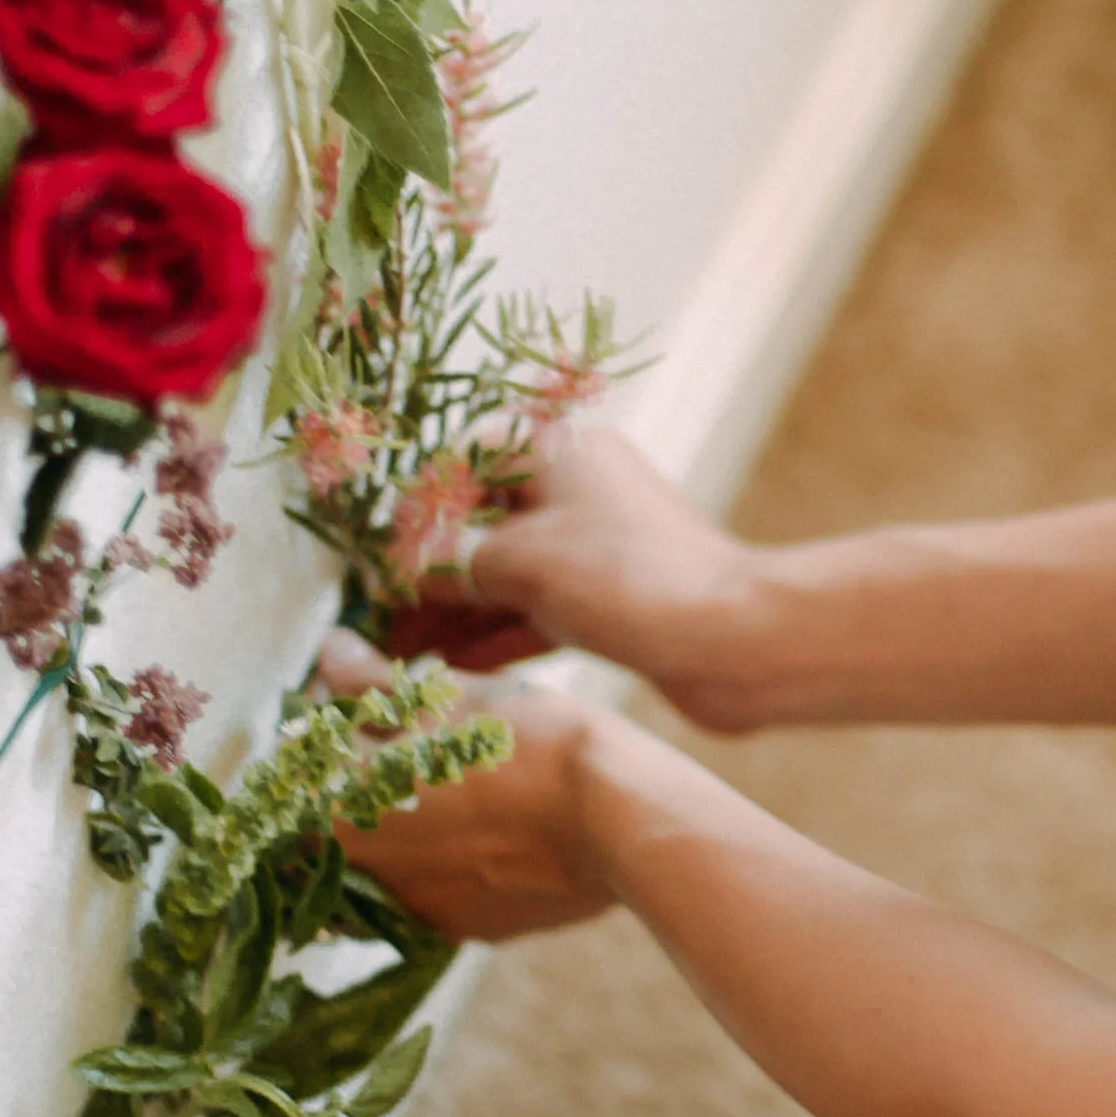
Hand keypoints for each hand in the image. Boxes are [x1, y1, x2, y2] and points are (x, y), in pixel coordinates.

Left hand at [317, 634, 620, 942]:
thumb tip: (329, 654)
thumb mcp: (446, 696)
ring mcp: (416, 910)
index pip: (287, 774)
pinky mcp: (465, 929)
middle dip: (348, 786)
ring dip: (392, 828)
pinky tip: (481, 827)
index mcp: (341, 810)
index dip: (314, 735)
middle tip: (397, 742)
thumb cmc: (525, 742)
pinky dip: (439, 861)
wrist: (617, 818)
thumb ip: (372, 684)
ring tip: (441, 787)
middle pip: (328, 825)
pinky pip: (430, 892)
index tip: (350, 711)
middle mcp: (365, 874)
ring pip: (378, 863)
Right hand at [395, 424, 768, 722]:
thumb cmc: (628, 579)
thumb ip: (445, 559)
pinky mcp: (613, 600)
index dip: (415, 506)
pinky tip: (449, 670)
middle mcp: (578, 486)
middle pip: (481, 520)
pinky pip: (537, 610)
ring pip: (507, 571)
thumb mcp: (516, 561)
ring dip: (455, 610)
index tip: (378, 556)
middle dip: (427, 570)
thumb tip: (395, 567)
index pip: (463, 457)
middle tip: (377, 619)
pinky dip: (496, 634)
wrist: (738, 641)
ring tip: (400, 655)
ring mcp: (598, 544)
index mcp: (559, 446)